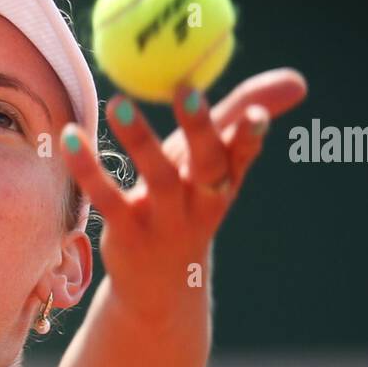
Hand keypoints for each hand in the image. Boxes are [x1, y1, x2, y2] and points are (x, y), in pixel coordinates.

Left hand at [60, 67, 307, 320]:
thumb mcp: (216, 164)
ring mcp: (165, 218)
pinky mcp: (128, 231)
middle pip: (207, 163)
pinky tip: (69, 137)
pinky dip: (87, 168)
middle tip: (188, 91)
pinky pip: (106, 197)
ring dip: (140, 140)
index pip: (243, 155)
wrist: (162, 285)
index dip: (250, 135)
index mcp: (225, 180)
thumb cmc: (189, 204)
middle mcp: (201, 200)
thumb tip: (298, 81)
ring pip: (157, 178)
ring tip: (119, 103)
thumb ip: (243, 117)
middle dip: (200, 129)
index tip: (255, 114)